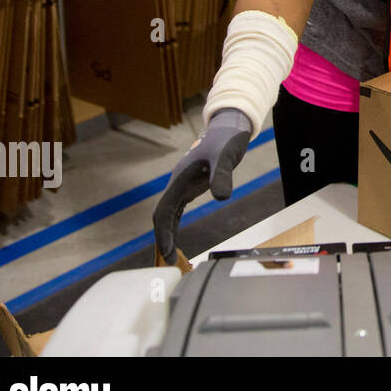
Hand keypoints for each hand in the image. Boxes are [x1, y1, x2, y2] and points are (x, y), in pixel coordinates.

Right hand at [153, 108, 251, 264]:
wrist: (228, 127)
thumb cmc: (226, 140)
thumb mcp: (226, 157)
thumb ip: (223, 176)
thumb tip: (221, 198)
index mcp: (180, 179)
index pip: (164, 211)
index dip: (163, 232)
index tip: (167, 250)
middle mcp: (177, 184)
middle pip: (162, 216)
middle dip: (163, 239)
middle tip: (168, 262)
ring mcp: (182, 186)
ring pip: (167, 215)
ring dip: (167, 235)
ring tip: (171, 257)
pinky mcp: (190, 187)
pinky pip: (176, 211)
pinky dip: (173, 226)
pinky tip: (176, 240)